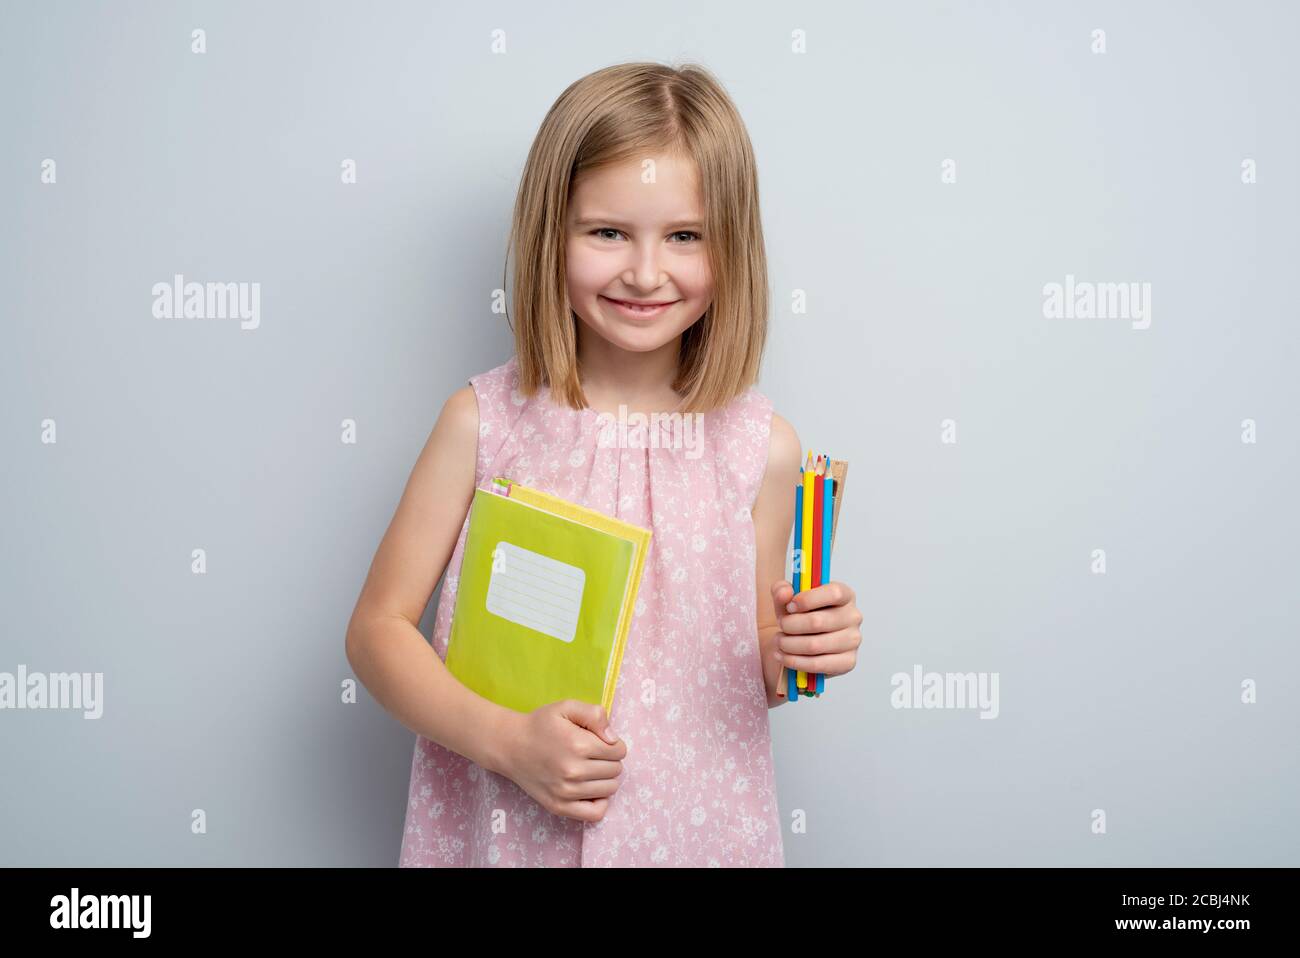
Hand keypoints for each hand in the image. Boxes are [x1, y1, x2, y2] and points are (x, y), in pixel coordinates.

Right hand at [501, 699, 626, 822]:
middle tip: (592, 754)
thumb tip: (614, 740)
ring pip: (610, 789)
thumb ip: (595, 714)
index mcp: (578, 744)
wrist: (510, 746)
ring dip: (605, 778)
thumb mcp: (566, 707)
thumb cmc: (540, 725)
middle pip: (616, 770)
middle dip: (610, 760)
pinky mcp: (558, 807)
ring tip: (589, 769)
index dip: (613, 744)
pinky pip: (595, 813)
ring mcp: (566, 792)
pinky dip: (599, 802)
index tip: (599, 741)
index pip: (619, 751)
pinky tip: (590, 789)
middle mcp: (573, 771)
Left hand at [769, 580, 861, 681]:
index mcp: (845, 595)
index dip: (808, 600)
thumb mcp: (786, 599)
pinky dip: (794, 661)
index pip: (834, 593)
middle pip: (818, 622)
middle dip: (790, 625)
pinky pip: (817, 664)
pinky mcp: (848, 662)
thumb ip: (781, 590)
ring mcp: (853, 640)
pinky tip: (783, 656)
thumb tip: (785, 593)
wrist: (802, 640)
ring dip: (789, 645)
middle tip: (780, 626)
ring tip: (779, 641)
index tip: (789, 606)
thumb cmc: (799, 616)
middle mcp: (853, 617)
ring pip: (815, 645)